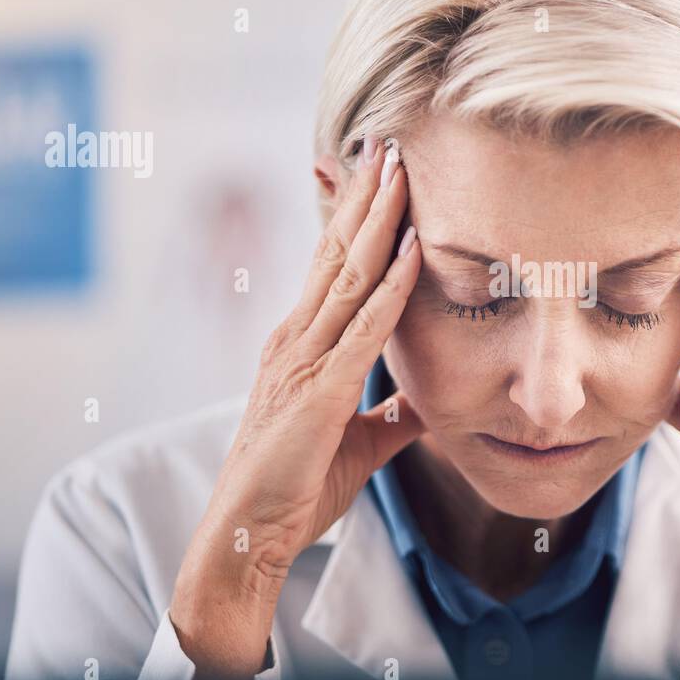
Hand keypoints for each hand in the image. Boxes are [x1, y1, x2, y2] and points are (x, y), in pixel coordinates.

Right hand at [171, 137, 424, 679]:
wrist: (247, 536)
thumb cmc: (294, 488)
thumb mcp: (358, 442)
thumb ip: (394, 415)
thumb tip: (432, 399)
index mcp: (302, 345)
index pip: (332, 266)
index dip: (356, 218)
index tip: (379, 176)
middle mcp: (296, 339)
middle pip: (335, 252)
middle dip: (364, 196)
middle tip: (388, 143)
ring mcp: (302, 361)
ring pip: (347, 274)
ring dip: (377, 218)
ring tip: (398, 167)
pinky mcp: (318, 392)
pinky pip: (363, 328)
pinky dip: (390, 286)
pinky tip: (413, 249)